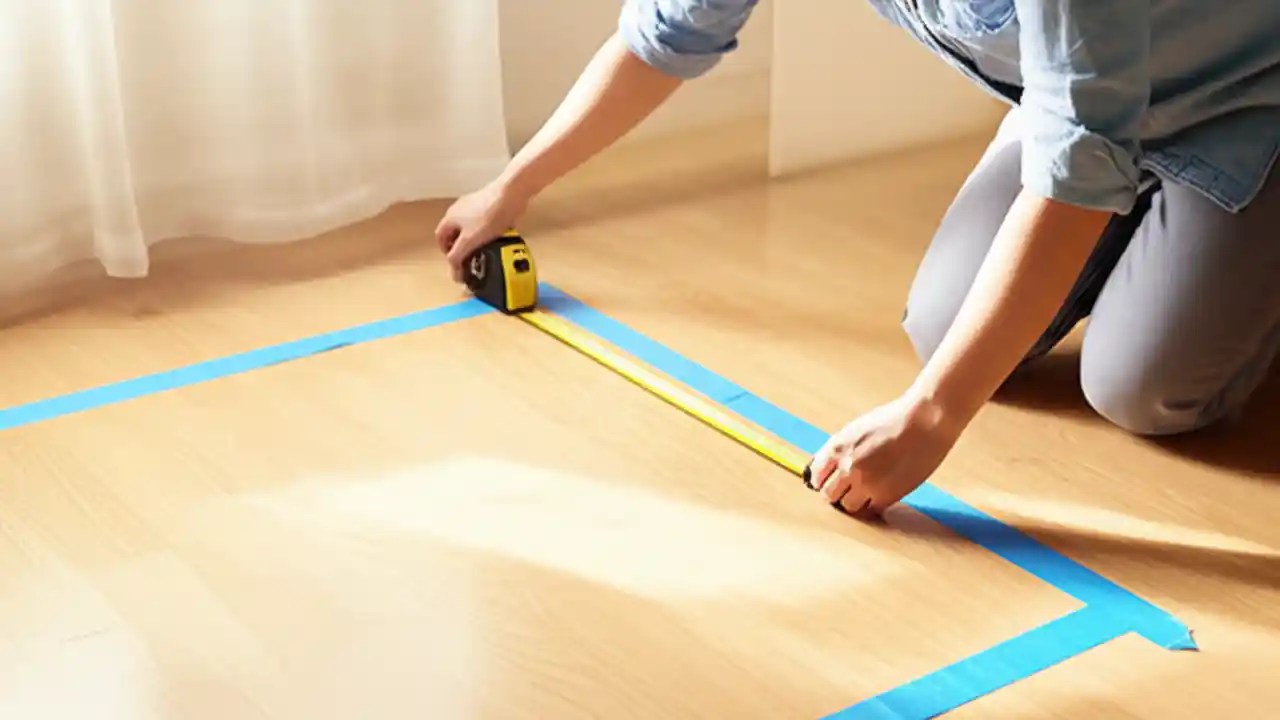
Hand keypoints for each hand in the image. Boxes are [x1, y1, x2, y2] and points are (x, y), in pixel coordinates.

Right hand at [435, 180, 528, 282]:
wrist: (511, 194)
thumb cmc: (488, 217)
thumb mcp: (469, 241)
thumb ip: (458, 257)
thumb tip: (454, 274)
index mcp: (449, 217)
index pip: (440, 238)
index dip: (446, 252)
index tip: (456, 263)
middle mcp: (458, 210)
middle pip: (454, 233)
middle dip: (461, 247)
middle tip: (471, 259)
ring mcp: (473, 205)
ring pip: (469, 228)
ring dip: (474, 240)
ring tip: (486, 251)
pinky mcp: (488, 204)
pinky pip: (483, 222)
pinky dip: (486, 232)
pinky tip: (497, 238)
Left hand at [805, 392, 964, 516]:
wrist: (924, 422)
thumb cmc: (895, 420)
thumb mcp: (858, 429)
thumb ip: (842, 448)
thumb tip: (831, 466)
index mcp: (838, 447)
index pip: (816, 475)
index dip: (822, 480)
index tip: (828, 482)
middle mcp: (847, 466)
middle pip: (828, 495)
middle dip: (836, 494)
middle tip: (847, 491)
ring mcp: (865, 483)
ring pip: (848, 506)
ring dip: (854, 502)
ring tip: (866, 493)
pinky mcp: (885, 495)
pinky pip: (871, 509)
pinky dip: (874, 505)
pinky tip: (882, 494)